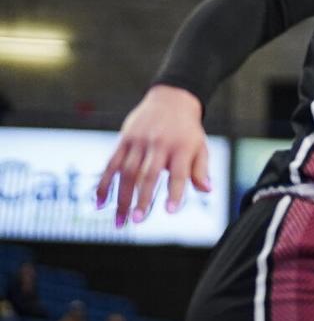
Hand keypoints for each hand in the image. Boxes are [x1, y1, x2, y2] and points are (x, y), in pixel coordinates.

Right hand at [97, 84, 211, 225]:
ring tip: (120, 221)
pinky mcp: (124, 140)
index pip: (179, 173)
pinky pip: (111, 164)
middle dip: (142, 199)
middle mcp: (159, 144)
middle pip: (149, 174)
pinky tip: (100, 202)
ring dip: (121, 198)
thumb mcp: (200, 146)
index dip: (175, 192)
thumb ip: (200, 169)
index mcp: (182, 147)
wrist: (172, 99)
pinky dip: (104, 184)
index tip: (170, 211)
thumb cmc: (188, 130)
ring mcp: (139, 141)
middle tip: (138, 220)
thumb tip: (206, 190)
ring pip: (127, 172)